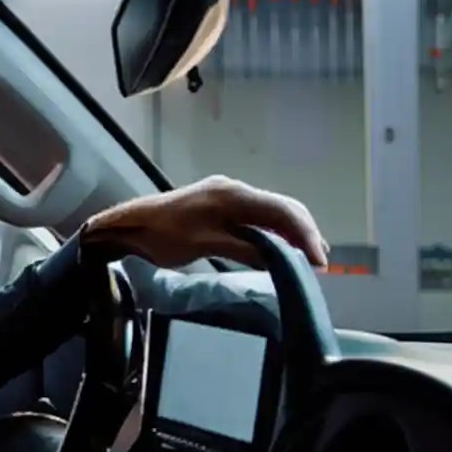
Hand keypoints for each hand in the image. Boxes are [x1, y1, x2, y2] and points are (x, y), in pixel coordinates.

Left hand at [80, 175, 328, 269]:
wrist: (131, 226)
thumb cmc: (163, 236)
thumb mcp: (205, 245)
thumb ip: (244, 248)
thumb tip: (279, 258)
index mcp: (233, 195)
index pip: (282, 211)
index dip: (305, 235)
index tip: (318, 261)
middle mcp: (235, 189)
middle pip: (283, 208)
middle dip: (304, 233)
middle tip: (319, 261)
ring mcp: (229, 196)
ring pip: (271, 211)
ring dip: (291, 232)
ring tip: (308, 256)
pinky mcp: (222, 205)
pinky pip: (257, 215)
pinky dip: (273, 231)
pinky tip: (281, 247)